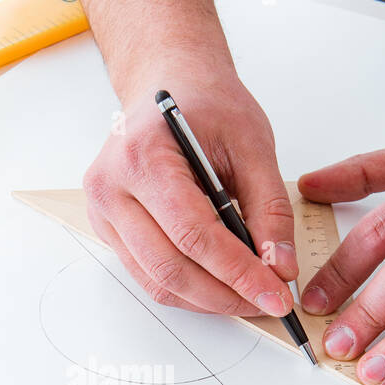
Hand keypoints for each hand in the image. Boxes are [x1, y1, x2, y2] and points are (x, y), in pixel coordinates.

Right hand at [84, 65, 297, 316]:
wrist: (169, 82)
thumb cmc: (206, 103)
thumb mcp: (252, 144)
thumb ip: (270, 208)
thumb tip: (280, 267)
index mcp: (143, 157)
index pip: (193, 234)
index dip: (238, 272)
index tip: (276, 295)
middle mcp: (111, 188)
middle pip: (169, 267)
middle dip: (224, 294)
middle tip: (267, 302)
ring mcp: (104, 212)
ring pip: (156, 281)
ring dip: (206, 299)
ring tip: (248, 297)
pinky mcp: (109, 229)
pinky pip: (148, 275)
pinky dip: (187, 288)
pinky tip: (219, 285)